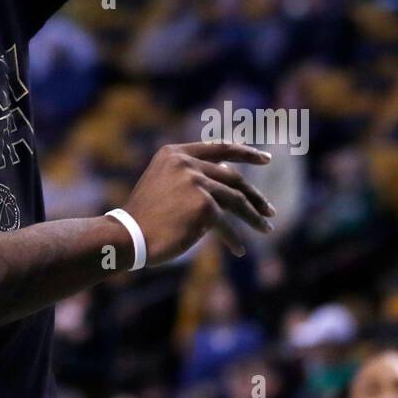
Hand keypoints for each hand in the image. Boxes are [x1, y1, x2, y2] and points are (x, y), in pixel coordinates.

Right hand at [123, 140, 275, 261]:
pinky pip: (226, 224)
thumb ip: (192, 175)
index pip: (219, 148)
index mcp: (175, 153)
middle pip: (232, 177)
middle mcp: (186, 163)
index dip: (245, 153)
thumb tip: (229, 175)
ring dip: (253, 217)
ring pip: (236, 200)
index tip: (266, 159)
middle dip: (254, 196)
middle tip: (269, 210)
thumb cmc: (146, 215)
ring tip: (266, 229)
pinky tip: (239, 250)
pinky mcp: (203, 207)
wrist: (128, 236)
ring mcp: (195, 183)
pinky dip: (234, 238)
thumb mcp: (164, 183)